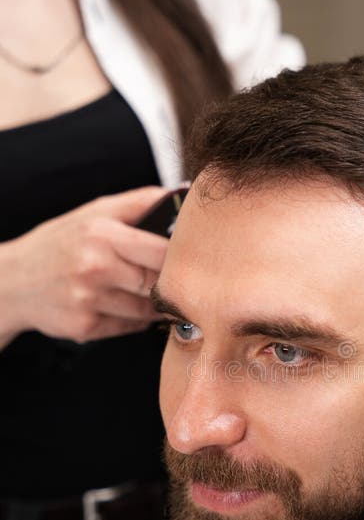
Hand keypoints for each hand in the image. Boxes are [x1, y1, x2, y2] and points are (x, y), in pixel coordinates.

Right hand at [0, 186, 169, 345]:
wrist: (13, 281)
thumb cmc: (61, 243)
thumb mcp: (95, 213)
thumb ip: (140, 202)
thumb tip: (186, 191)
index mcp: (101, 235)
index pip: (162, 251)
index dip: (182, 257)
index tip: (190, 257)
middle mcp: (94, 268)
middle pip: (157, 283)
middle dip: (168, 283)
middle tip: (175, 278)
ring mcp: (88, 301)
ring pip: (147, 310)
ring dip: (153, 304)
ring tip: (142, 290)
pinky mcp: (85, 327)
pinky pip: (130, 327)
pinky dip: (134, 319)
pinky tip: (121, 304)